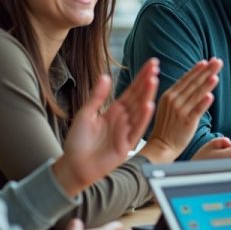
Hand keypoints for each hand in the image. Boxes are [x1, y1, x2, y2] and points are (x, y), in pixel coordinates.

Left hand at [53, 59, 158, 195]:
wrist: (73, 165)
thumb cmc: (78, 141)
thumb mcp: (86, 114)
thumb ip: (97, 96)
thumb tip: (106, 76)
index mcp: (115, 111)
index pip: (131, 90)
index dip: (141, 77)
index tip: (151, 64)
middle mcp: (123, 119)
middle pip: (138, 97)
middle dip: (147, 81)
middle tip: (156, 65)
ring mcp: (126, 131)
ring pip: (139, 110)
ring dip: (147, 95)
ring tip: (154, 79)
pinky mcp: (126, 145)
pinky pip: (137, 129)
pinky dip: (143, 117)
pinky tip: (149, 105)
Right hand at [140, 58, 222, 162]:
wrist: (161, 146)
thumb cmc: (166, 126)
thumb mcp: (168, 106)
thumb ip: (179, 95)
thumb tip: (193, 83)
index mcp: (169, 95)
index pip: (186, 79)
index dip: (197, 70)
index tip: (206, 61)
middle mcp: (174, 101)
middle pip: (193, 83)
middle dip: (206, 71)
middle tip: (217, 61)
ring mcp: (180, 111)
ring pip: (196, 95)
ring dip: (207, 84)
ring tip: (216, 74)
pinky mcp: (187, 122)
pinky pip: (197, 111)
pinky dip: (203, 103)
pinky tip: (211, 95)